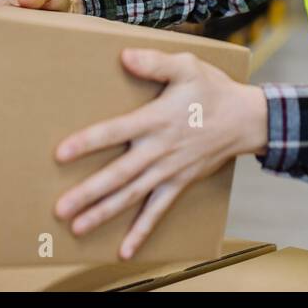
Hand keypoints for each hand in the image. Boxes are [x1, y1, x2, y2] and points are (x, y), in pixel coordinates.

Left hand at [53, 48, 268, 259]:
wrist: (246, 120)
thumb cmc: (212, 90)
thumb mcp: (187, 66)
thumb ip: (155, 62)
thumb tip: (125, 56)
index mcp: (157, 119)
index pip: (116, 131)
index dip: (88, 142)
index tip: (61, 153)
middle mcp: (160, 149)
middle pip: (119, 174)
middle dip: (89, 192)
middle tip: (61, 208)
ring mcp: (169, 170)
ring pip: (132, 196)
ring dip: (105, 213)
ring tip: (78, 227)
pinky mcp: (179, 183)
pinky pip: (158, 211)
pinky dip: (142, 231)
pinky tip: (125, 250)